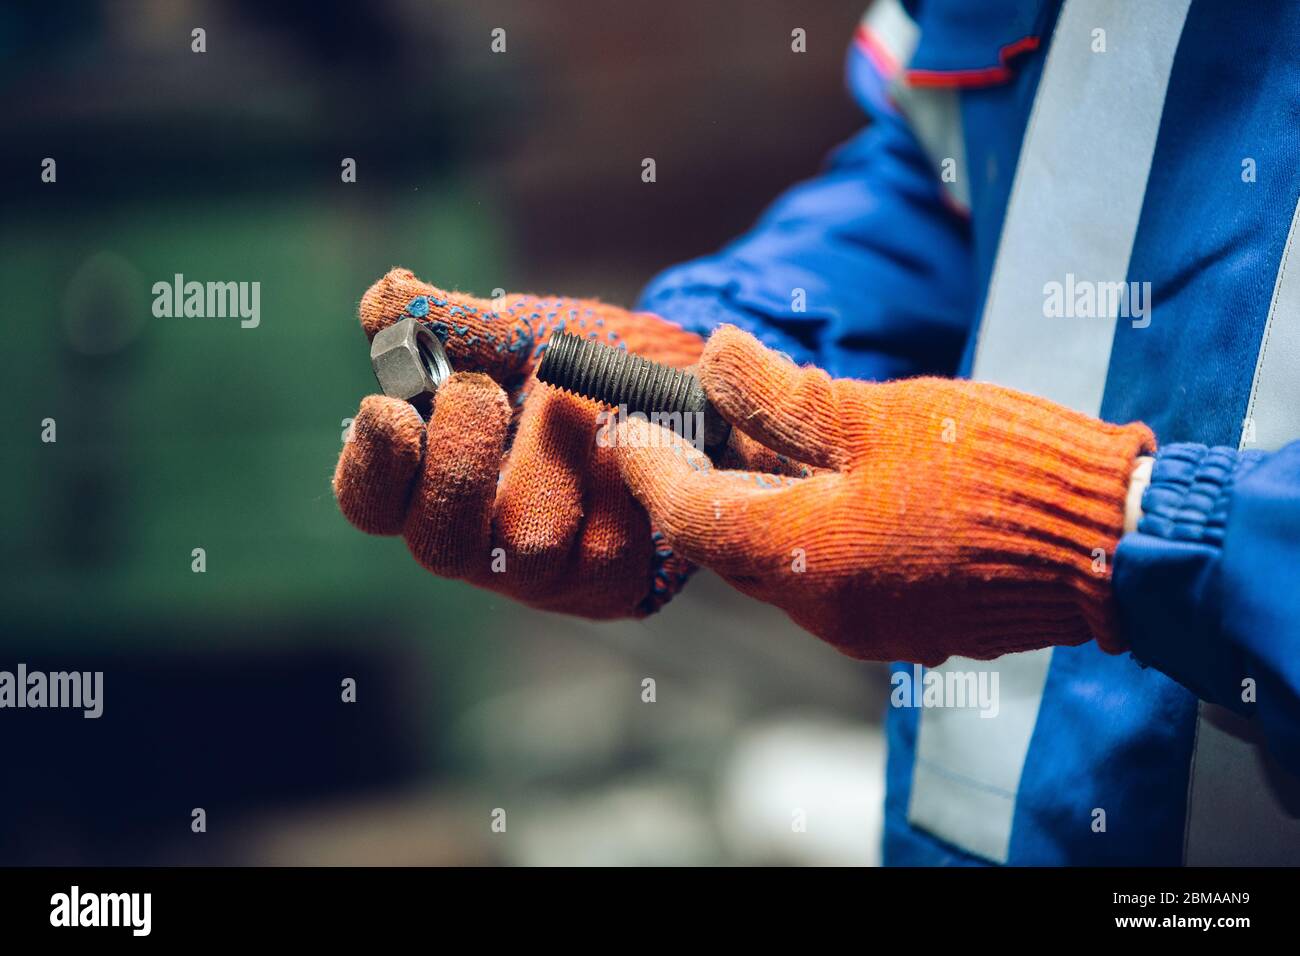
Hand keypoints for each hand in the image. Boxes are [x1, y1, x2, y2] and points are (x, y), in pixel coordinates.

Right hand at [334, 268, 709, 617]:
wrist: (693, 388)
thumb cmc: (589, 364)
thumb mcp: (526, 332)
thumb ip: (459, 323)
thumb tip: (387, 302)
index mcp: (434, 482)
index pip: (371, 503)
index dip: (371, 465)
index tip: (389, 409)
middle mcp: (481, 544)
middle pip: (440, 543)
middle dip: (457, 461)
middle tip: (479, 390)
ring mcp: (548, 575)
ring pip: (531, 544)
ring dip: (552, 454)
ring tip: (577, 399)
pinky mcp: (613, 586)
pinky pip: (610, 547)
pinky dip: (619, 479)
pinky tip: (633, 438)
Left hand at [613, 325, 1155, 662]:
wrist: (1116, 543)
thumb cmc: (1002, 470)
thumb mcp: (881, 414)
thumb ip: (783, 397)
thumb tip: (714, 357)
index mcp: (806, 558)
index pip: (690, 515)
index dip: (651, 465)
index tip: (628, 424)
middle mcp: (823, 610)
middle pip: (730, 543)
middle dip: (700, 481)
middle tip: (686, 421)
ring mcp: (867, 626)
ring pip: (781, 560)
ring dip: (760, 502)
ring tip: (758, 437)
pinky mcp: (906, 623)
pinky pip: (830, 575)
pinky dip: (811, 527)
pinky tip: (827, 478)